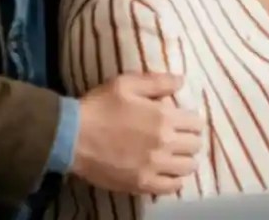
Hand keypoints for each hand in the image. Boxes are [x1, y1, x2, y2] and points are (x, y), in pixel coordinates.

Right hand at [70, 73, 204, 195]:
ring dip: (185, 160)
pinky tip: (166, 173)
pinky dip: (173, 181)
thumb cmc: (99, 107)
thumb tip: (182, 81)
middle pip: (195, 146)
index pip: (197, 123)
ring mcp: (154, 165)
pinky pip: (171, 187)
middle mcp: (165, 142)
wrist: (70, 137)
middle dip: (190, 140)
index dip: (191, 122)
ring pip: (188, 167)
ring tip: (174, 156)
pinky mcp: (141, 183)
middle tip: (178, 139)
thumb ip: (158, 82)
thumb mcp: (127, 84)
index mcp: (165, 117)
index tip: (182, 122)